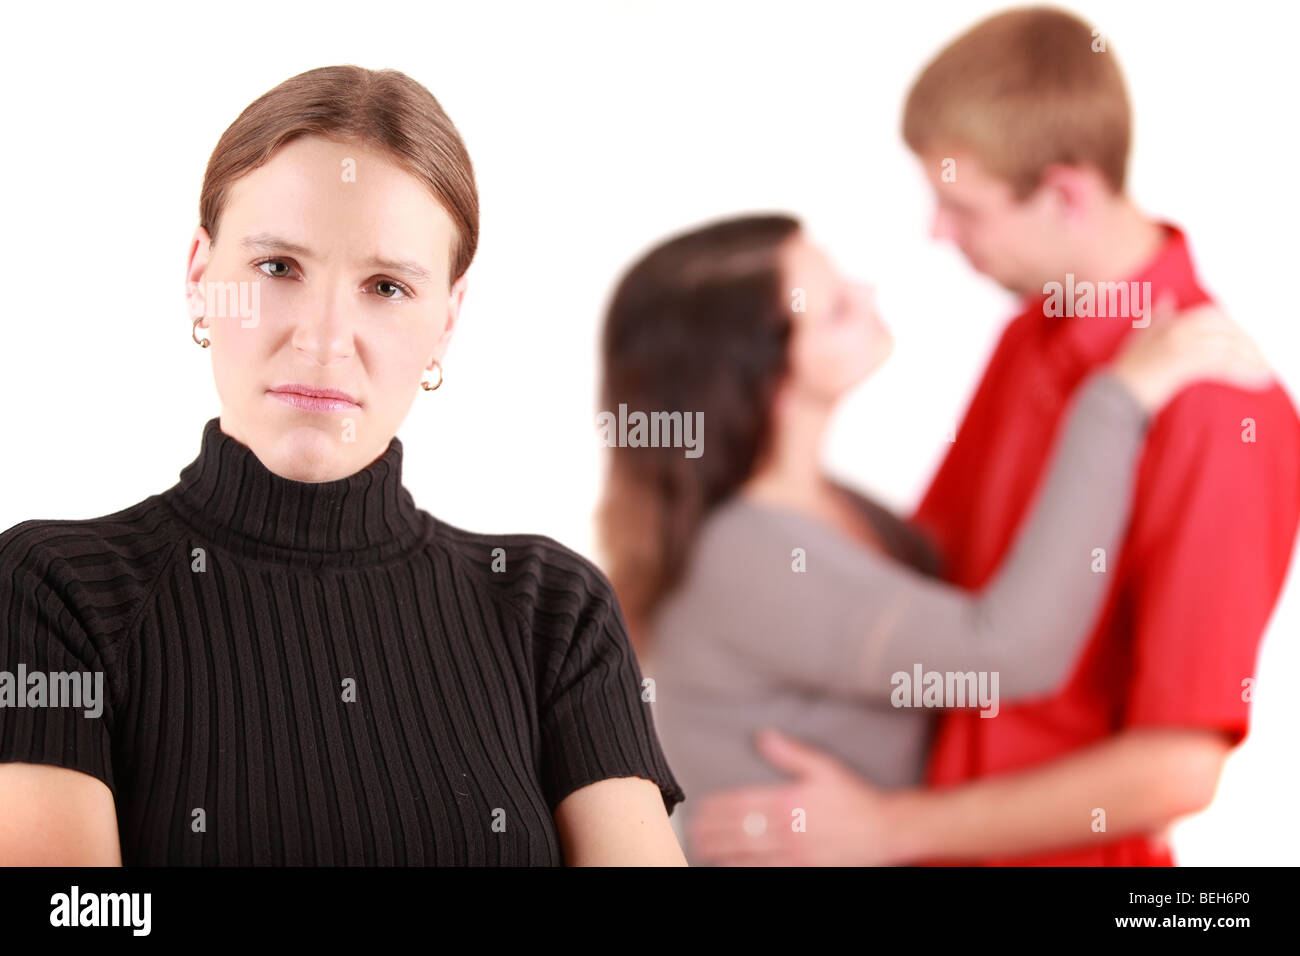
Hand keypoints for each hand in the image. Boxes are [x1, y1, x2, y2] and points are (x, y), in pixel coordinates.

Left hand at [687, 728, 912, 865]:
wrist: (882, 831)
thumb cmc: (853, 798)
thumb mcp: (824, 767)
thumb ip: (791, 753)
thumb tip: (764, 735)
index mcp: (788, 802)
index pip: (741, 805)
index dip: (717, 807)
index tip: (699, 806)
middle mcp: (785, 829)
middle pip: (738, 831)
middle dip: (711, 830)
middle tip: (689, 829)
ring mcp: (792, 853)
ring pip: (746, 853)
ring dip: (720, 850)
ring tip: (699, 847)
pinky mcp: (801, 867)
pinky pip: (764, 871)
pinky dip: (743, 868)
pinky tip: (729, 866)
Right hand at [1109, 298, 1273, 412]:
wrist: (1114, 394)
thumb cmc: (1126, 371)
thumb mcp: (1140, 337)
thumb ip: (1156, 317)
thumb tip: (1166, 297)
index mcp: (1169, 322)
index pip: (1211, 316)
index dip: (1233, 328)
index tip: (1247, 342)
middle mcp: (1176, 329)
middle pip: (1224, 330)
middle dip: (1246, 344)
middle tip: (1262, 360)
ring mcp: (1179, 345)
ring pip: (1226, 347)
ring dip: (1249, 360)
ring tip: (1264, 373)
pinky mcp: (1183, 363)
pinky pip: (1221, 364)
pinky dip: (1242, 372)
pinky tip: (1256, 380)